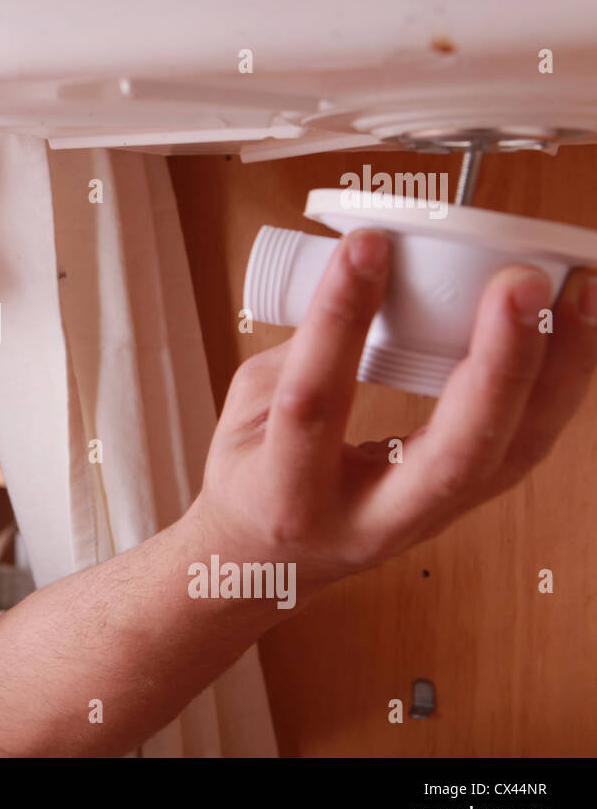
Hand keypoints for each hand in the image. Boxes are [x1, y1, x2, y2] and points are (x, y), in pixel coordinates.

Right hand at [191, 228, 596, 590]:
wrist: (265, 564)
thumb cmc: (249, 481)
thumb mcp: (245, 412)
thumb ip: (304, 349)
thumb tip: (371, 277)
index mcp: (286, 493)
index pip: (316, 401)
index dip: (342, 320)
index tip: (370, 245)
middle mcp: (365, 520)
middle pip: (454, 453)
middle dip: (499, 362)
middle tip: (520, 283)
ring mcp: (423, 523)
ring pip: (510, 458)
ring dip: (557, 372)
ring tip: (579, 294)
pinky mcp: (459, 509)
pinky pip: (522, 452)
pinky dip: (558, 390)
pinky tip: (575, 334)